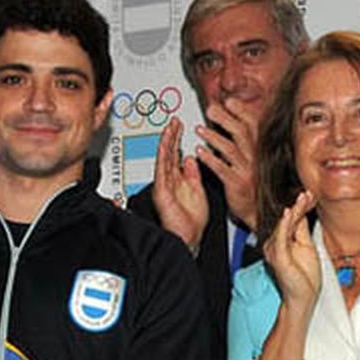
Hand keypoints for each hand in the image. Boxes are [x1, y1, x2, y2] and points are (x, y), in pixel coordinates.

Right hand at [151, 117, 208, 252]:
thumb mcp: (197, 190)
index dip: (177, 139)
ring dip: (166, 142)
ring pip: (163, 159)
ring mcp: (164, 185)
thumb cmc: (192, 222)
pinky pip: (162, 171)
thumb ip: (193, 174)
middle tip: (174, 121)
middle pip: (168, 153)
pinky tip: (166, 147)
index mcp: (177, 180)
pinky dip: (164, 158)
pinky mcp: (162, 192)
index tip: (180, 125)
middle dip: (170, 136)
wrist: (188, 238)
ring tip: (170, 128)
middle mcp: (168, 181)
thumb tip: (190, 158)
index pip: (175, 154)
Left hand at [194, 99, 259, 229]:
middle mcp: (256, 157)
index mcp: (259, 148)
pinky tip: (199, 152)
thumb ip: (242, 139)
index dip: (242, 111)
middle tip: (210, 109)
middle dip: (226, 119)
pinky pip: (222, 169)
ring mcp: (247, 170)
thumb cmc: (251, 180)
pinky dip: (210, 159)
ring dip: (214, 138)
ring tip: (199, 129)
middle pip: (242, 133)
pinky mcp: (237, 184)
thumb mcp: (251, 157)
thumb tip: (229, 118)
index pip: (253, 124)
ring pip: (231, 149)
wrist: (257, 209)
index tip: (229, 101)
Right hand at [263, 190, 320, 315]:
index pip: (291, 220)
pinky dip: (285, 224)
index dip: (300, 207)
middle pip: (287, 220)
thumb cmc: (305, 278)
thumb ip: (302, 231)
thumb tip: (303, 214)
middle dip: (298, 205)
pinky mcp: (278, 256)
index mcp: (282, 242)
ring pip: (284, 225)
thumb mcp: (307, 248)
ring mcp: (275, 250)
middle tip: (307, 194)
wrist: (302, 298)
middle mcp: (275, 244)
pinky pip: (280, 237)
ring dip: (294, 210)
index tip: (309, 195)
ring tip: (303, 198)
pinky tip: (290, 213)